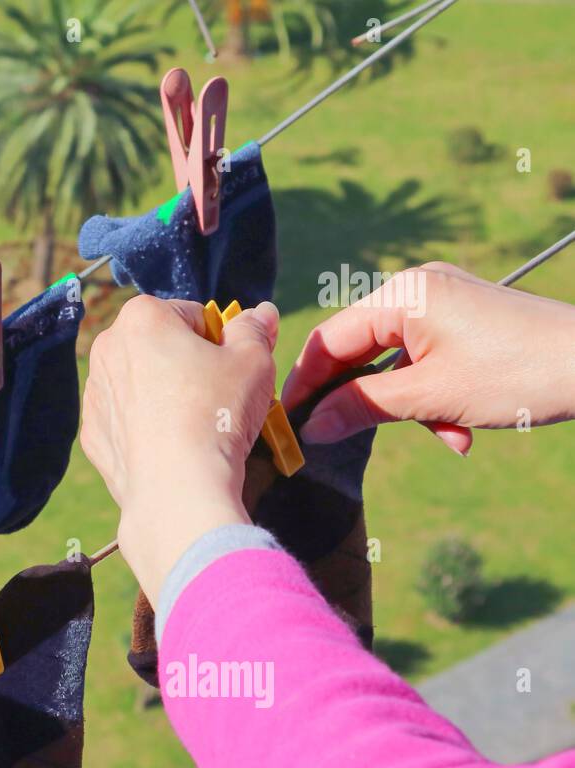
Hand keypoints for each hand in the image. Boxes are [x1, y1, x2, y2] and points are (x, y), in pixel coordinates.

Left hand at [82, 295, 280, 599]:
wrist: (178, 487)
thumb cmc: (216, 414)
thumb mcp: (254, 361)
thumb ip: (254, 330)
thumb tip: (260, 313)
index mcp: (141, 317)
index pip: (193, 315)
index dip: (219, 341)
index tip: (231, 369)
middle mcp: (106, 347)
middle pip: (161, 346)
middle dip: (188, 364)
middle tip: (217, 397)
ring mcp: (94, 392)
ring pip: (141, 383)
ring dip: (165, 394)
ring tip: (195, 424)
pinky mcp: (92, 433)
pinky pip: (126, 419)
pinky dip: (146, 427)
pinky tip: (170, 446)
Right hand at [282, 263, 574, 453]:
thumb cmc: (519, 373)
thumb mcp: (431, 397)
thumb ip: (362, 407)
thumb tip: (312, 428)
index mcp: (401, 296)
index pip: (328, 341)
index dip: (304, 386)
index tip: (287, 426)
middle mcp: (415, 289)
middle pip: (358, 351)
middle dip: (365, 402)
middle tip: (348, 441)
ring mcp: (443, 302)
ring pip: (394, 362)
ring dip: (409, 408)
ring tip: (447, 438)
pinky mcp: (465, 319)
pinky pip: (425, 359)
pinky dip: (433, 396)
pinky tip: (459, 428)